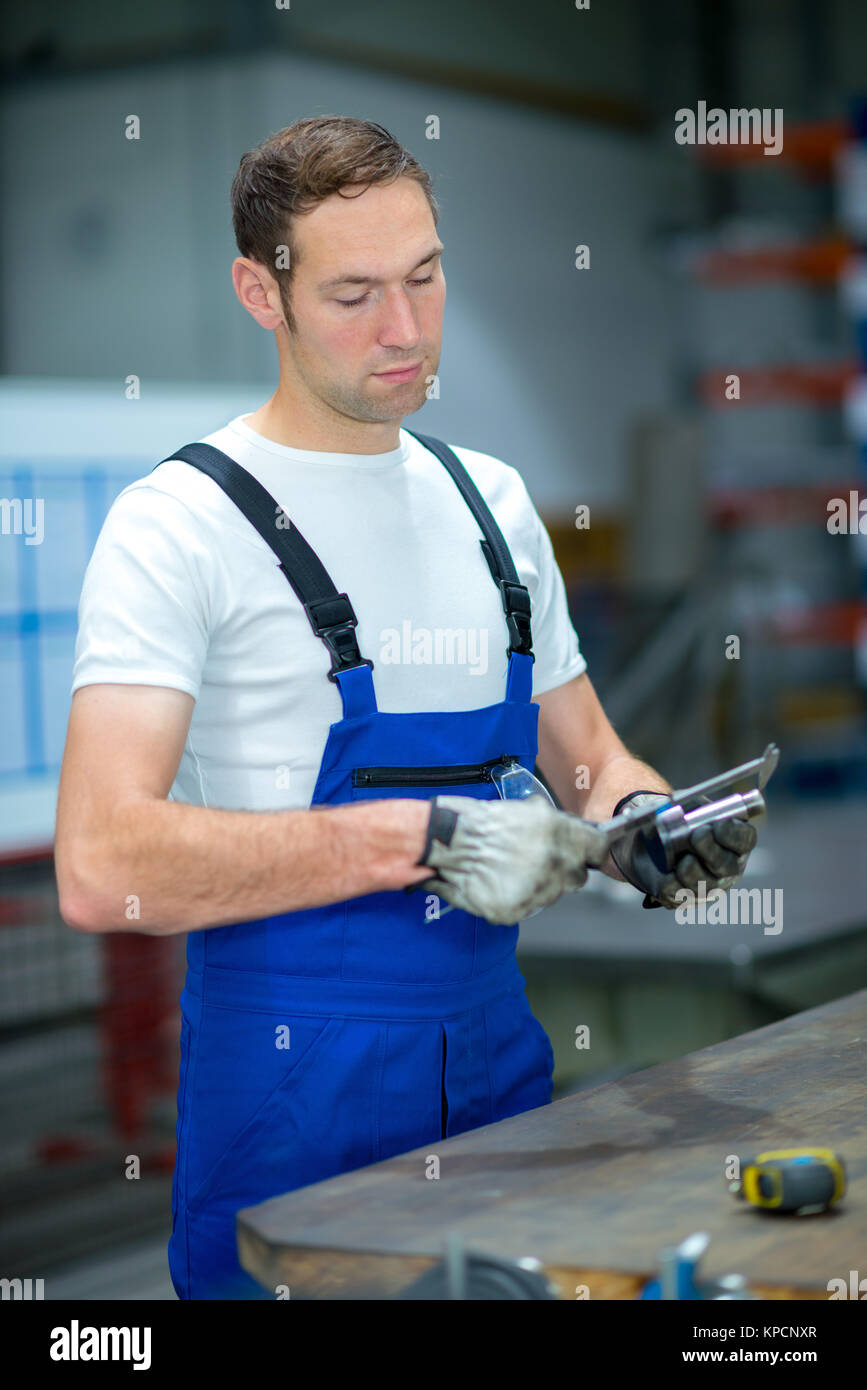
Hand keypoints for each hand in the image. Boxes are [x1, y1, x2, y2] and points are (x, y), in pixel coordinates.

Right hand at [414, 794, 609, 925]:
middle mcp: (554, 863)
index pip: (599, 849)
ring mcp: (536, 891)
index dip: (592, 852)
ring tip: (510, 870)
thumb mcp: (529, 811)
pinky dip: (514, 899)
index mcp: (561, 834)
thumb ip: (557, 828)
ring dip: (538, 886)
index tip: (587, 853)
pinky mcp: (514, 911)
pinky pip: (526, 909)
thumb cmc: (483, 821)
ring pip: (551, 895)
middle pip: (577, 877)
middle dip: (562, 871)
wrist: (447, 840)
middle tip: (537, 861)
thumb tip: (572, 835)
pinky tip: (499, 883)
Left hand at [610, 792, 757, 908]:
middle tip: (696, 835)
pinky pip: (678, 893)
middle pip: (728, 865)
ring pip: (704, 883)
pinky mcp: (684, 898)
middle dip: (711, 850)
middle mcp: (727, 866)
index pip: (746, 839)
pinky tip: (667, 870)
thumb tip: (682, 809)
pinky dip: (670, 880)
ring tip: (679, 854)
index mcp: (734, 840)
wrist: (647, 841)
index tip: (719, 824)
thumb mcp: (685, 805)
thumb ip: (690, 806)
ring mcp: (708, 886)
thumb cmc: (676, 820)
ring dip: (690, 868)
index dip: (734, 834)